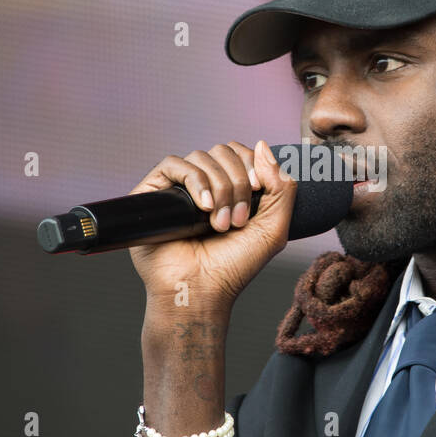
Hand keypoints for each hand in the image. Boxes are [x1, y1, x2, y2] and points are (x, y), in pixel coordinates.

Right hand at [127, 140, 296, 313]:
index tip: (258, 191)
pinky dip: (195, 180)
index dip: (252, 165)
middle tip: (238, 219)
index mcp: (230, 189)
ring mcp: (178, 189)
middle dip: (237, 183)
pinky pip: (173, 164)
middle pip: (223, 151)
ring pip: (201, 156)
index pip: (241, 153)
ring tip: (219, 223)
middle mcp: (204, 185)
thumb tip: (263, 145)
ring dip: (219, 188)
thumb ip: (281, 187)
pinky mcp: (153, 193)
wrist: (201, 291)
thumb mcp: (273, 228)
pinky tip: (203, 207)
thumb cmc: (234, 267)